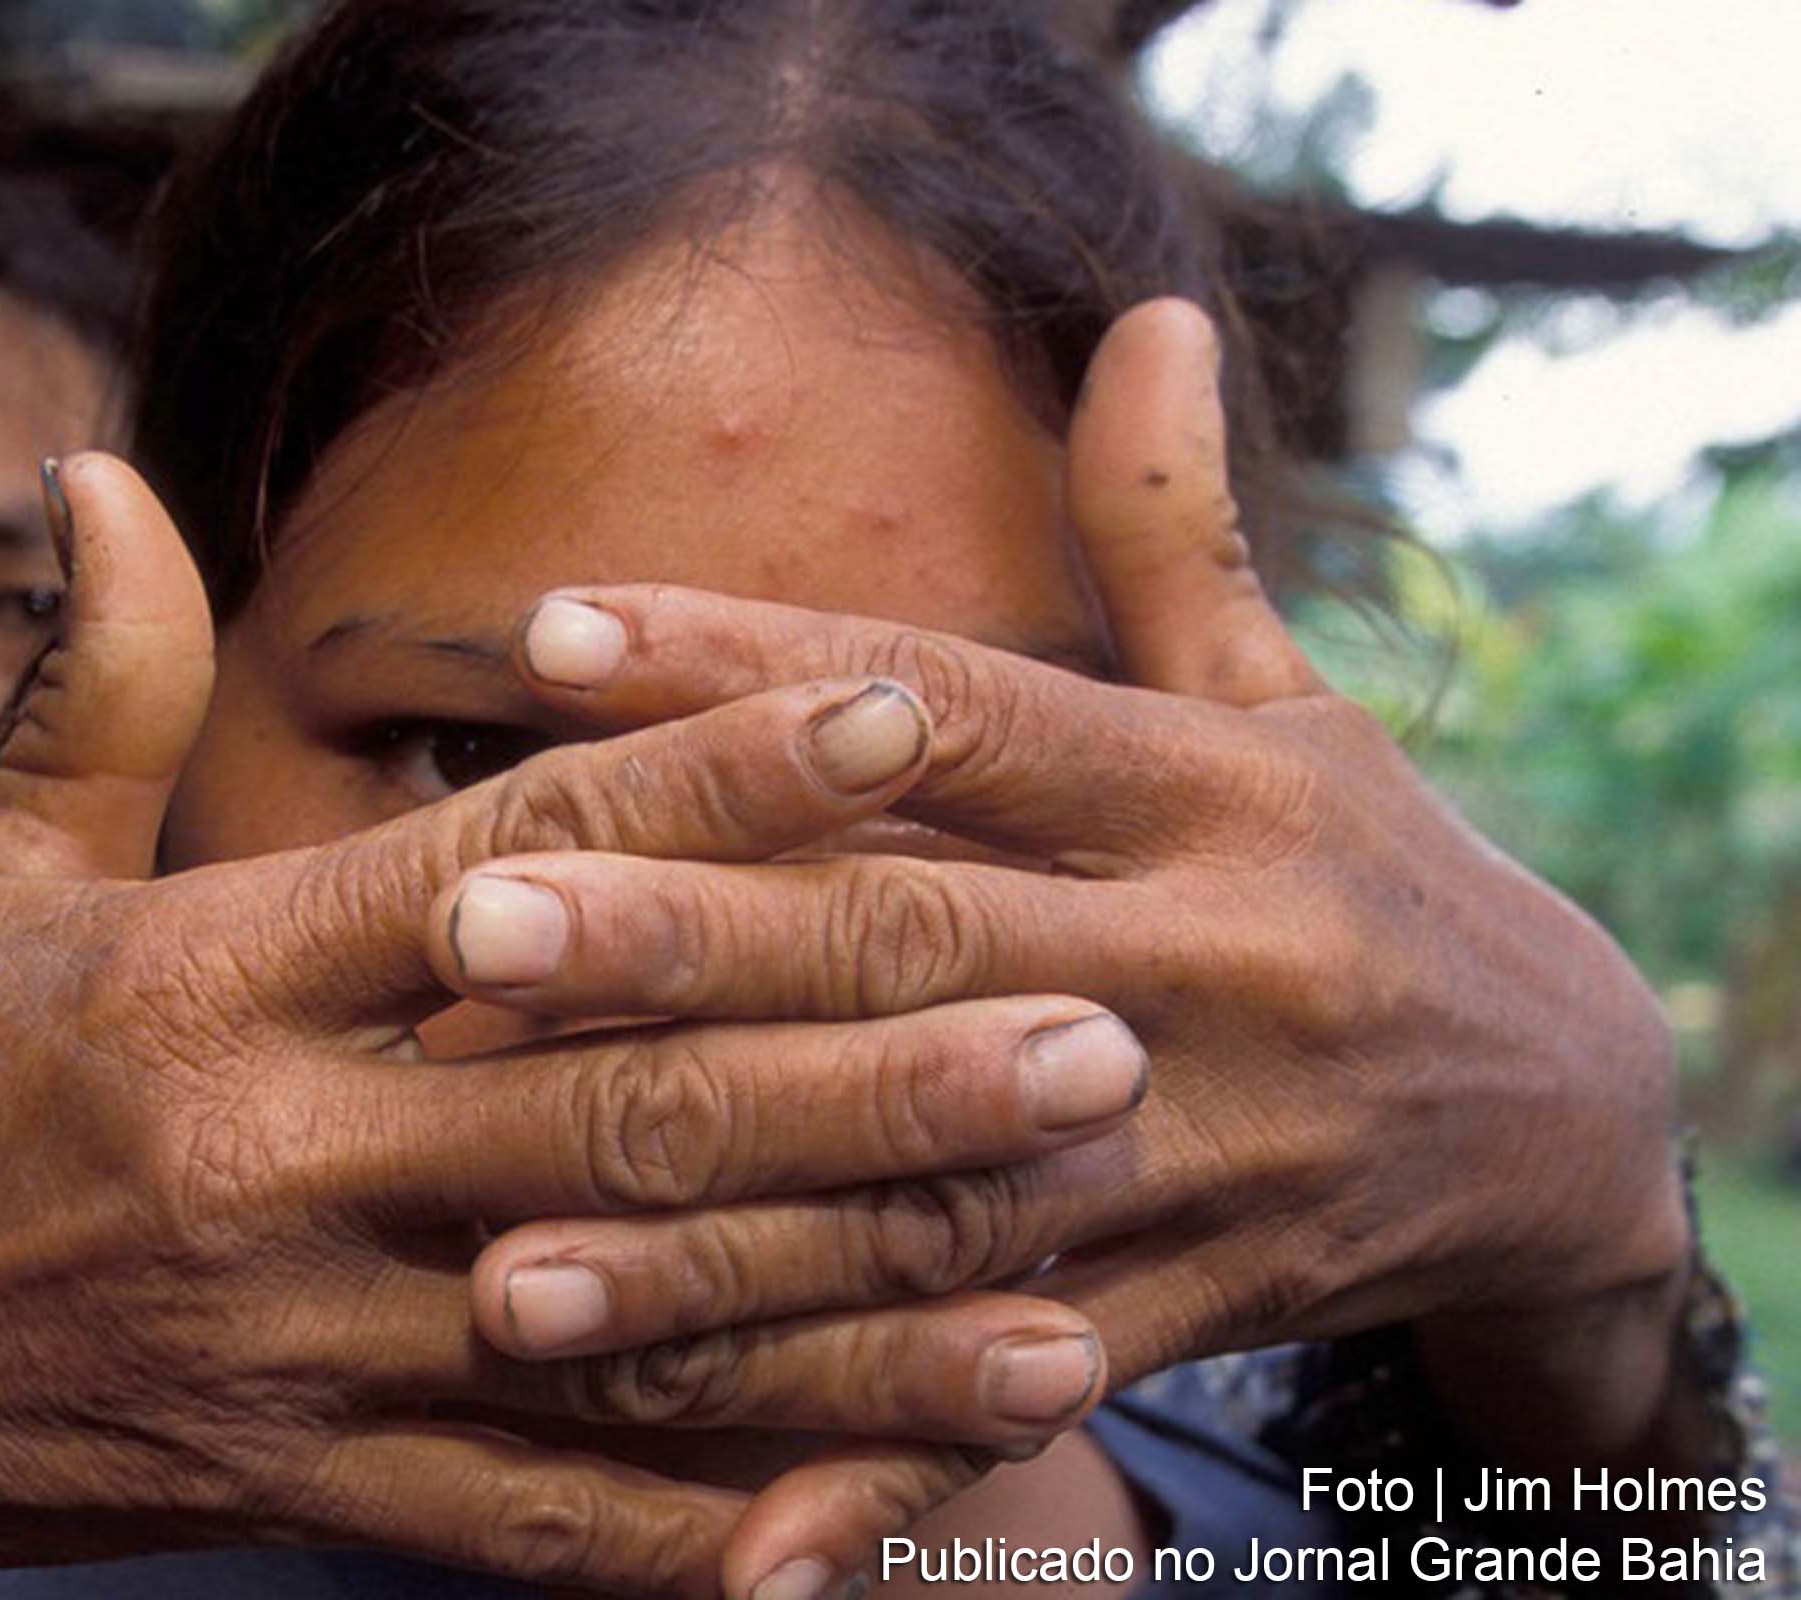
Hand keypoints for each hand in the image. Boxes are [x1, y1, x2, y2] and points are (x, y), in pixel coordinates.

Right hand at [0, 455, 1138, 1599]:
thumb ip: (87, 686)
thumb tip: (105, 470)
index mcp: (220, 978)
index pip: (518, 853)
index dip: (719, 774)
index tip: (904, 706)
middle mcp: (283, 1160)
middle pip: (628, 1105)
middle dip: (875, 1074)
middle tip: (1098, 1033)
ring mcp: (308, 1347)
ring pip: (631, 1334)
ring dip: (862, 1314)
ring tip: (1072, 1287)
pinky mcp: (310, 1487)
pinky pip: (547, 1524)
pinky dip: (722, 1529)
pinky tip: (890, 1517)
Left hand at [448, 300, 1686, 1462]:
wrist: (1574, 1116)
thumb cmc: (1367, 874)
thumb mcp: (1295, 703)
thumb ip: (1179, 534)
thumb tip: (1140, 310)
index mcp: (1199, 792)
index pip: (950, 712)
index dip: (756, 668)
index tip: (555, 635)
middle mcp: (1196, 965)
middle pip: (909, 947)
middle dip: (686, 946)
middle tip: (467, 932)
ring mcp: (1198, 1156)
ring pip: (928, 1201)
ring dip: (720, 1245)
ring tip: (506, 1268)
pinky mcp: (1197, 1308)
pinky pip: (1016, 1387)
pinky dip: (879, 1466)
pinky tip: (730, 1550)